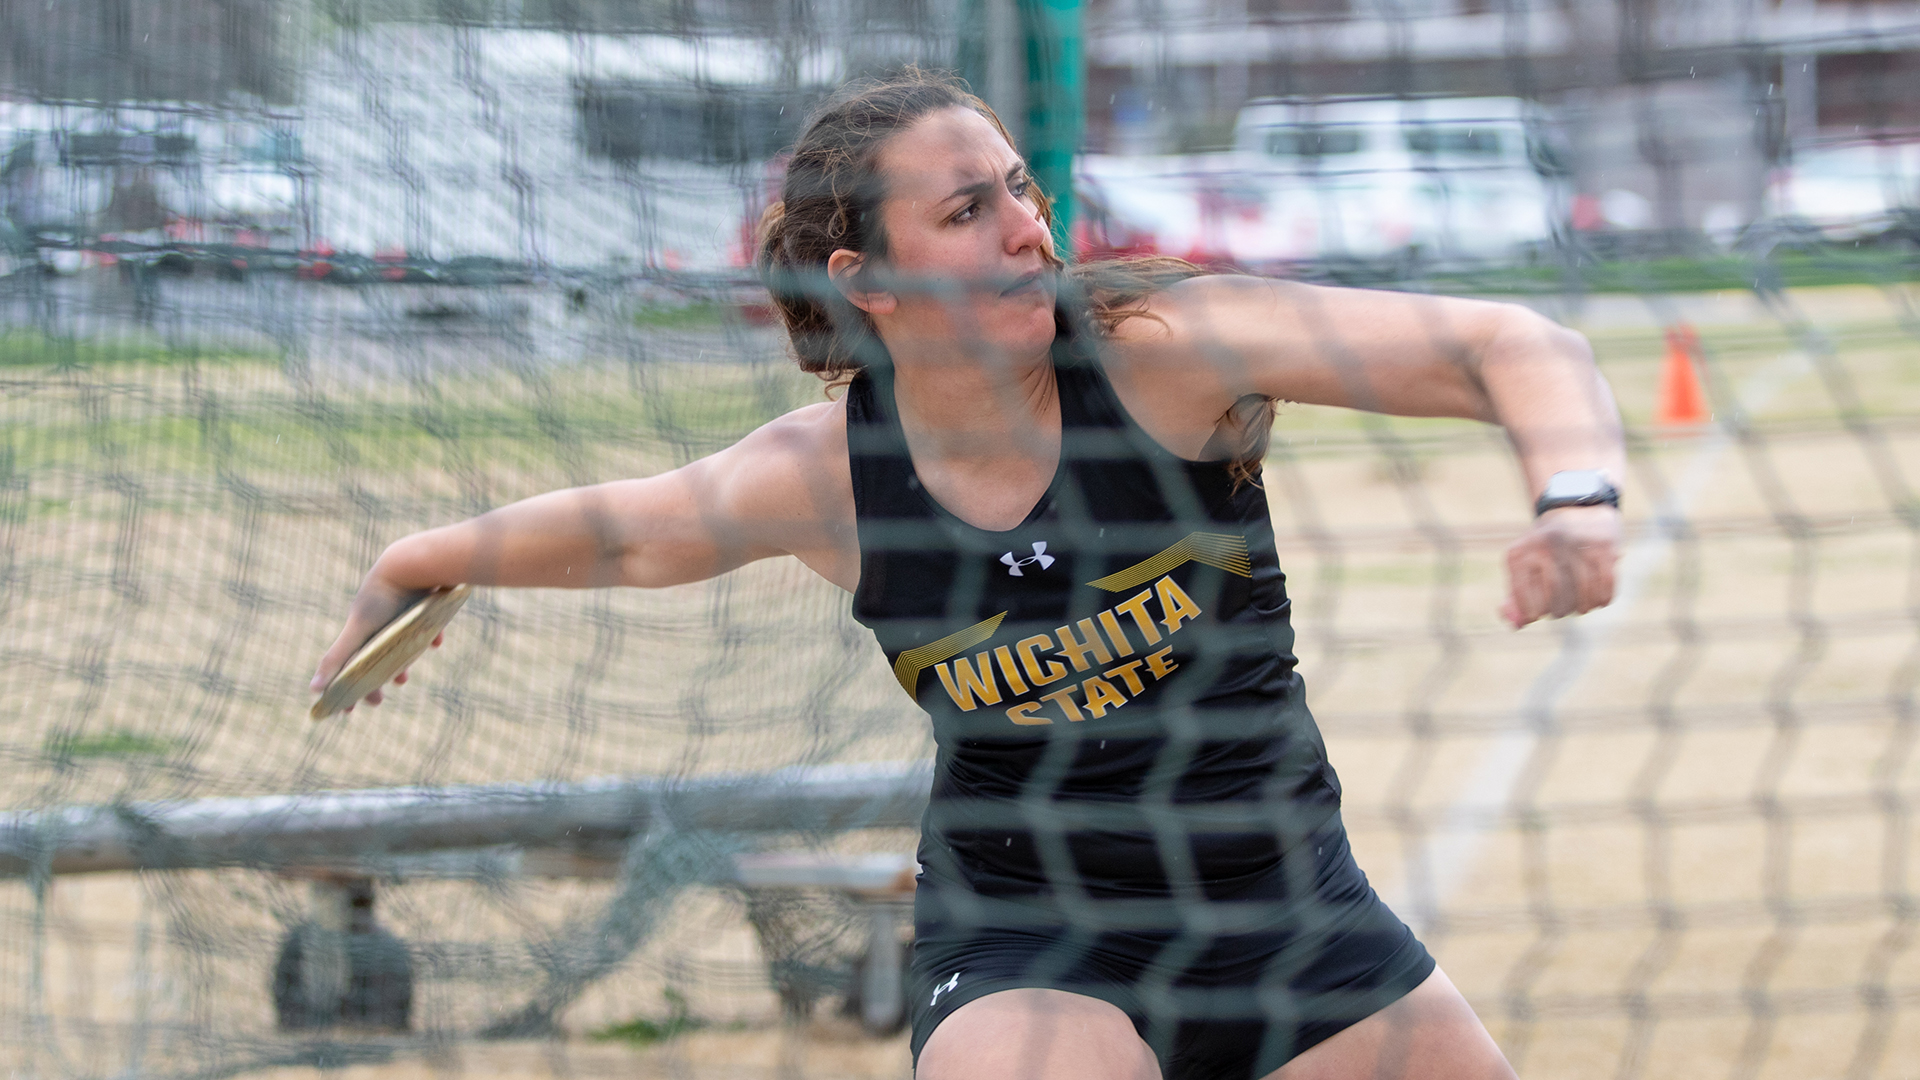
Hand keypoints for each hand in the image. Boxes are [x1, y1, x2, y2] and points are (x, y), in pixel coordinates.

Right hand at [309, 566, 443, 710]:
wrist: (414, 563)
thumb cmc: (383, 598)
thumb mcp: (360, 631)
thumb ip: (338, 658)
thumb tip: (314, 691)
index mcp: (360, 628)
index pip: (350, 663)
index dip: (347, 686)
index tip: (347, 709)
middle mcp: (378, 620)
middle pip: (373, 657)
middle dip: (373, 680)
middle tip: (377, 701)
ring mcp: (402, 611)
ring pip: (400, 643)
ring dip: (399, 662)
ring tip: (403, 677)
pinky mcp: (425, 602)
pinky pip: (429, 622)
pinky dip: (432, 636)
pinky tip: (437, 642)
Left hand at [1499, 505, 1620, 628]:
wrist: (1575, 508)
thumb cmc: (1544, 551)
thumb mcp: (1523, 569)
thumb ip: (1515, 601)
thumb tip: (1516, 624)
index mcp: (1519, 554)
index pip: (1526, 603)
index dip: (1534, 614)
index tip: (1539, 611)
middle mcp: (1544, 546)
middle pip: (1556, 602)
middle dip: (1560, 612)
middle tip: (1562, 608)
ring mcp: (1575, 544)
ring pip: (1582, 596)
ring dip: (1583, 608)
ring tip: (1581, 606)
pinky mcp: (1603, 546)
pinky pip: (1605, 586)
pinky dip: (1602, 599)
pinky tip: (1598, 600)